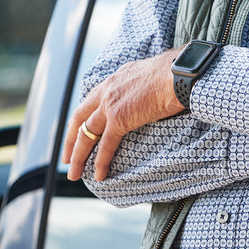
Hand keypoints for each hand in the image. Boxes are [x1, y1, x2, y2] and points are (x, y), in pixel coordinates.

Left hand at [61, 47, 184, 181]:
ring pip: (86, 135)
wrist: (180, 73)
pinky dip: (101, 162)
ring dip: (78, 156)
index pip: (90, 100)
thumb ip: (142, 86)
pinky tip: (99, 175)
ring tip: (75, 174)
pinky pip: (106, 145)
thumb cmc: (176, 74)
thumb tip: (151, 95)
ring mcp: (111, 105)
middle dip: (71, 140)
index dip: (81, 118)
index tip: (76, 131)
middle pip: (79, 118)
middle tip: (67, 157)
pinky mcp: (120, 119)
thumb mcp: (151, 73)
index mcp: (116, 79)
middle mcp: (108, 90)